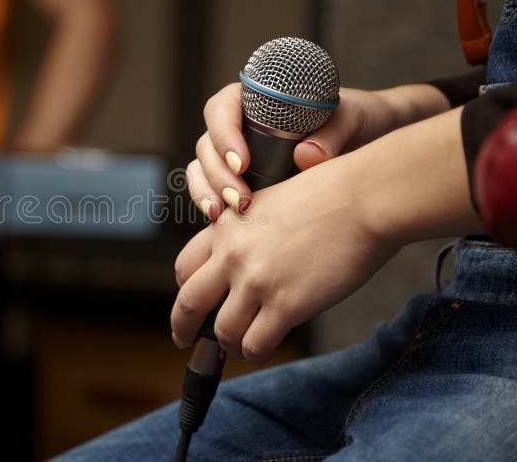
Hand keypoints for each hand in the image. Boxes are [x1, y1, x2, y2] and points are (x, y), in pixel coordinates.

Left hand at [174, 155, 397, 363]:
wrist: (364, 199)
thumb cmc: (330, 195)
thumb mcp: (270, 202)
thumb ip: (249, 232)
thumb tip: (246, 264)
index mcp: (226, 226)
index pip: (184, 267)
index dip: (184, 289)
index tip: (189, 303)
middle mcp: (232, 255)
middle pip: (188, 303)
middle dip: (182, 327)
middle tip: (184, 339)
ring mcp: (256, 281)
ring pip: (222, 331)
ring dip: (229, 344)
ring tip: (240, 347)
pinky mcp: (285, 305)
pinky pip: (255, 344)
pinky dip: (254, 353)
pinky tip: (261, 349)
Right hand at [189, 84, 395, 218]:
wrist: (371, 143)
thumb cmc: (359, 119)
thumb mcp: (354, 119)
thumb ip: (334, 133)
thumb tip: (305, 157)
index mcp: (257, 99)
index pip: (222, 108)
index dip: (223, 134)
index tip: (242, 162)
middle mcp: (240, 126)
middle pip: (207, 145)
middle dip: (216, 174)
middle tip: (239, 200)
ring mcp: (236, 156)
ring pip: (203, 170)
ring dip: (207, 193)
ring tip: (222, 217)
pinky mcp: (241, 182)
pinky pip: (214, 192)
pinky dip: (213, 207)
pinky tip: (221, 225)